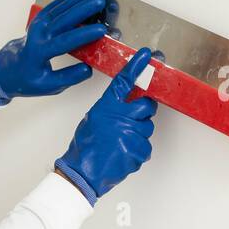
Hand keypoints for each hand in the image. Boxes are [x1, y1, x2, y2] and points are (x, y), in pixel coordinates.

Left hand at [0, 0, 107, 105]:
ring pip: (60, 8)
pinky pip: (56, 5)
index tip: (100, 31)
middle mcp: (37, 36)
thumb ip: (69, 78)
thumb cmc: (30, 78)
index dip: (83, 35)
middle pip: (62, 19)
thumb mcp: (48, 86)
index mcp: (38, 53)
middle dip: (83, 9)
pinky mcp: (40, 19)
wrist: (11, 68)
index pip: (63, 42)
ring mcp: (38, 25)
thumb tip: (88, 69)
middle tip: (101, 2)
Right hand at [53, 47, 158, 204]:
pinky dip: (136, 152)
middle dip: (143, 113)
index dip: (137, 67)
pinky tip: (122, 154)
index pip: (124, 81)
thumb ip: (110, 110)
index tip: (146, 55)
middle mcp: (120, 118)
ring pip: (147, 129)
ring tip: (120, 144)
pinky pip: (145, 147)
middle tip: (132, 122)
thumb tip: (125, 106)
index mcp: (107, 107)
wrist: (82, 173)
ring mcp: (130, 134)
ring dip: (138, 135)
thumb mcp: (92, 120)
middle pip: (147, 106)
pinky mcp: (137, 151)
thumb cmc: (84, 148)